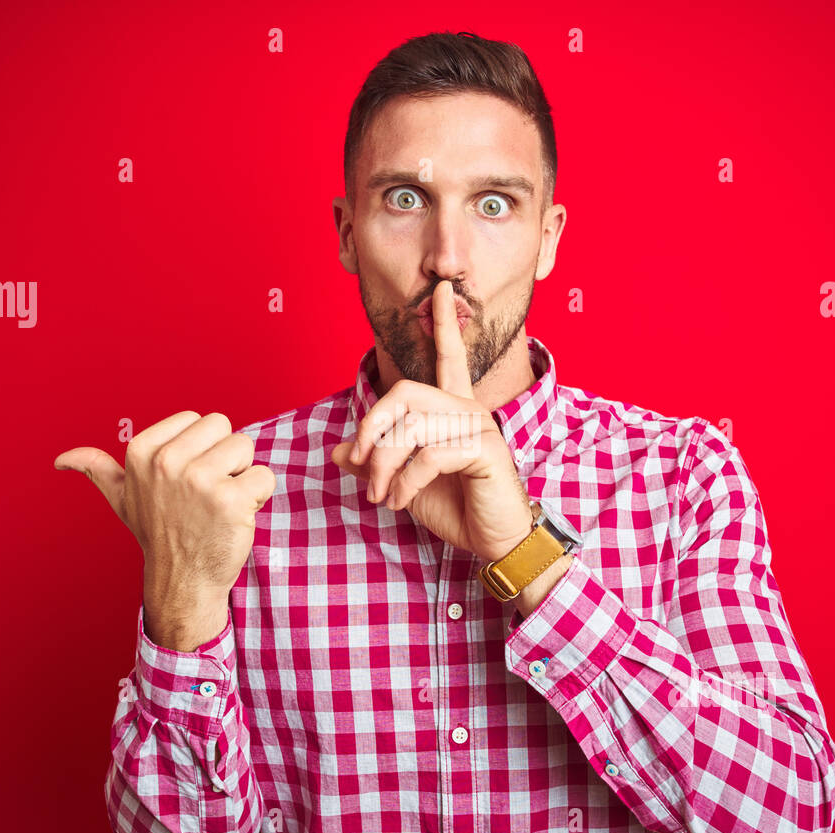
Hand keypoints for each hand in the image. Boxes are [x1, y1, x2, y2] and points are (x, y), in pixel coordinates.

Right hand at [54, 412, 275, 650]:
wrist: (182, 581)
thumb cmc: (158, 533)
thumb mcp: (122, 499)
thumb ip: (97, 470)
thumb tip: (62, 459)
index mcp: (140, 452)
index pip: (198, 419)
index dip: (201, 449)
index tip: (186, 481)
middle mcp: (166, 462)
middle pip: (225, 428)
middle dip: (224, 457)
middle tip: (206, 493)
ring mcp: (198, 481)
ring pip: (247, 448)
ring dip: (243, 477)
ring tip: (220, 504)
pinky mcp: (230, 499)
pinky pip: (264, 476)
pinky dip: (259, 497)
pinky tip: (236, 517)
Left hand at [331, 280, 533, 563]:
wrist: (497, 542)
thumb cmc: (459, 510)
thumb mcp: (405, 486)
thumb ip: (376, 464)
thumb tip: (337, 450)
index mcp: (453, 411)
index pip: (449, 357)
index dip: (444, 324)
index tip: (441, 288)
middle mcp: (467, 410)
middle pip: (405, 392)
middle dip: (373, 426)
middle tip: (361, 464)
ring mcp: (478, 427)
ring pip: (410, 427)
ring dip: (384, 466)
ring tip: (381, 496)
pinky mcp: (483, 450)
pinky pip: (428, 455)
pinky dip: (405, 482)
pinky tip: (402, 501)